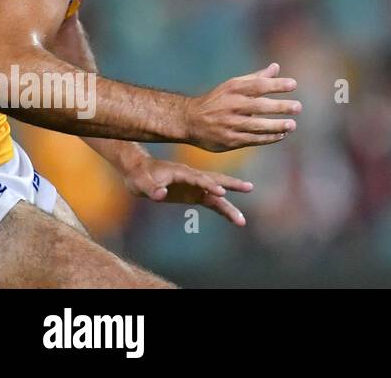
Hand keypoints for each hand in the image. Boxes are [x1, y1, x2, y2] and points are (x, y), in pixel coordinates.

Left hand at [120, 155, 254, 226]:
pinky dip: (222, 208)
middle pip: (216, 180)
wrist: (140, 173)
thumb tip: (161, 196)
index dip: (210, 185)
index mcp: (183, 172)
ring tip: (242, 219)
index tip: (221, 192)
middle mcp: (193, 178)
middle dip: (232, 184)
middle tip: (249, 187)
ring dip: (230, 204)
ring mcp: (196, 186)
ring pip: (217, 193)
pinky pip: (211, 202)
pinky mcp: (194, 194)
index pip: (199, 178)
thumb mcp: (141, 182)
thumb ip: (151, 188)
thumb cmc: (140, 176)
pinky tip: (233, 217)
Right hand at [184, 63, 300, 151]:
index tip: (293, 84)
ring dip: (276, 126)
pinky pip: (252, 140)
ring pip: (257, 126)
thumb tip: (276, 67)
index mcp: (233, 89)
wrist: (189, 120)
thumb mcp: (233, 85)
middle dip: (280, 107)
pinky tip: (281, 135)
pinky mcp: (229, 141)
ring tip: (292, 125)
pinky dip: (268, 138)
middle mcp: (232, 106)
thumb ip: (255, 78)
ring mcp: (230, 124)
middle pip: (259, 106)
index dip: (276, 84)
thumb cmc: (217, 100)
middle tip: (298, 107)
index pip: (258, 85)